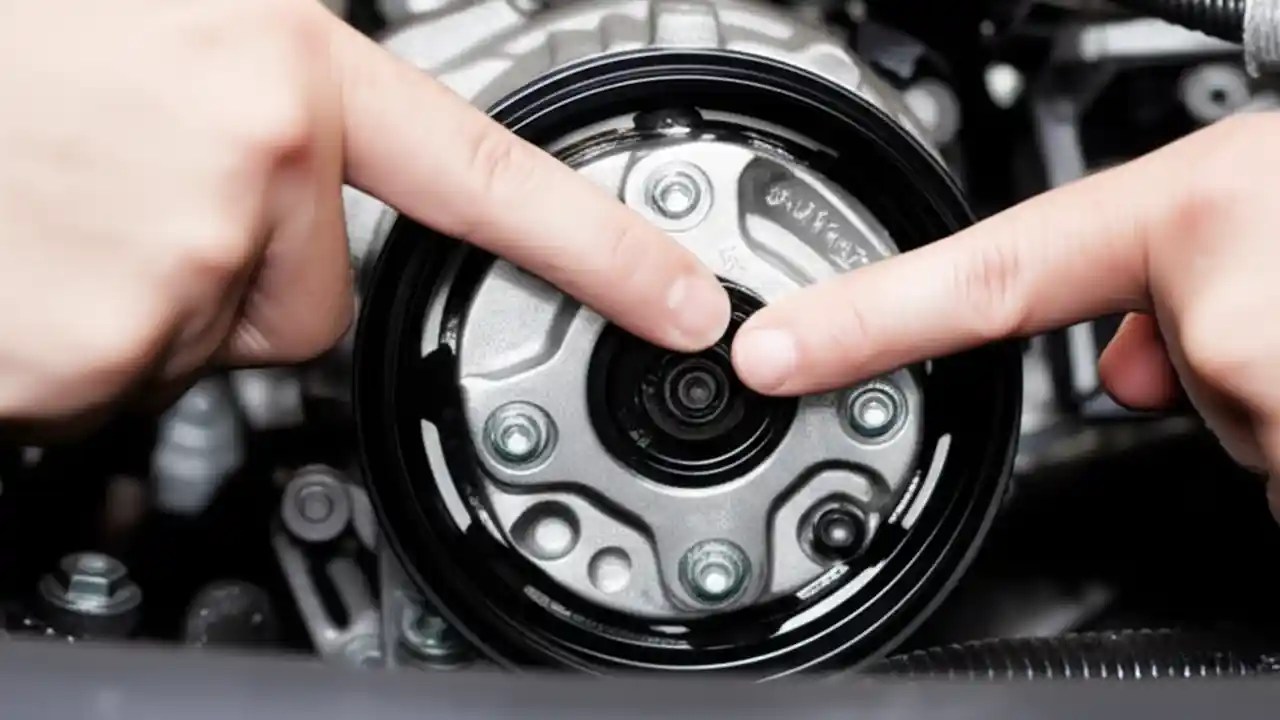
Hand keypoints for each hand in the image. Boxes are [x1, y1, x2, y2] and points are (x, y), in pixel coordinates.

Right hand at [0, 0, 729, 430]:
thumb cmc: (23, 19)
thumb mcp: (177, 18)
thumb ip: (273, 89)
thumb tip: (307, 146)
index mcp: (283, 71)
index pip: (487, 178)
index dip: (602, 250)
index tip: (684, 302)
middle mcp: (244, 172)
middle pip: (310, 298)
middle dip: (240, 267)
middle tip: (132, 182)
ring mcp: (162, 271)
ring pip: (206, 339)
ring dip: (143, 291)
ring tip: (57, 195)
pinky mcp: (81, 352)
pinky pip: (115, 378)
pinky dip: (71, 334)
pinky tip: (27, 244)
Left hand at [731, 112, 1279, 504]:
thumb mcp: (1255, 204)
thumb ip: (1160, 268)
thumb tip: (1124, 363)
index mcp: (1185, 207)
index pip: (986, 276)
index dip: (866, 320)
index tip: (770, 352)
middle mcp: (1212, 280)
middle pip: (1145, 388)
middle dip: (1206, 371)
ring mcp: (1261, 362)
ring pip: (1228, 432)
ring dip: (1271, 401)